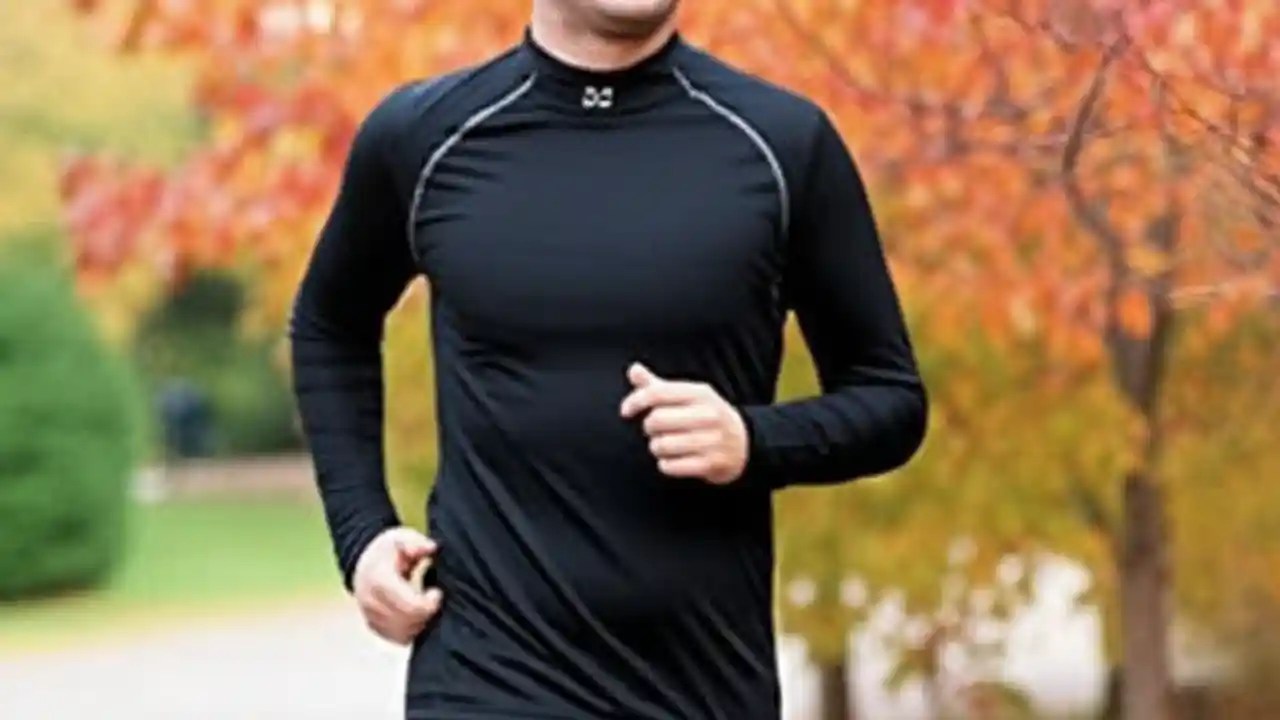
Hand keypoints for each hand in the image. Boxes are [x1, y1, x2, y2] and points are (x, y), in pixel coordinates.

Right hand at [352, 527, 441, 644]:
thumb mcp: (401, 538)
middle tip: (433, 599)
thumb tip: (431, 548)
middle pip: (408, 623)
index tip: (436, 592)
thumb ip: (416, 543)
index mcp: (379, 580)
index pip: (410, 605)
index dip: (429, 604)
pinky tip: (419, 616)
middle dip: (427, 615)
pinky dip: (412, 631)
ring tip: (426, 606)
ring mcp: (370, 617)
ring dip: (420, 624)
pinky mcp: (374, 627)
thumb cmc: (388, 549)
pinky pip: (398, 638)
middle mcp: (371, 602)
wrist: (363, 561)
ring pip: (403, 634)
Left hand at [619, 362, 748, 484]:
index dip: (635, 401)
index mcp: (700, 393)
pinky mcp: (711, 463)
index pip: (657, 393)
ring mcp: (712, 440)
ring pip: (661, 445)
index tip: (626, 411)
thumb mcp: (687, 397)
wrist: (744, 444)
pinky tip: (672, 460)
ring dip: (656, 448)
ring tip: (665, 445)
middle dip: (649, 428)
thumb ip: (658, 386)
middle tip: (656, 431)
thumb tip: (633, 369)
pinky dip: (665, 465)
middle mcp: (708, 414)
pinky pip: (671, 466)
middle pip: (656, 420)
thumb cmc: (705, 416)